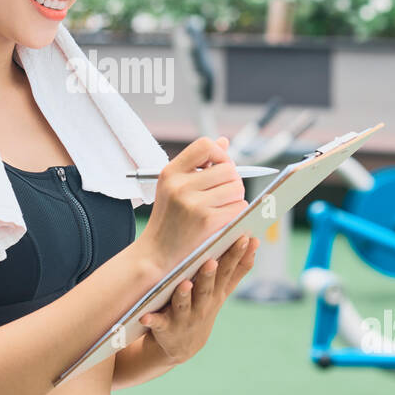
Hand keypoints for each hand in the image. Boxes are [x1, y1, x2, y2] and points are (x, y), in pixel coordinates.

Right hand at [138, 136, 247, 271]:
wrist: (156, 253)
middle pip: (228, 169)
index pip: (205, 145)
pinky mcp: (206, 222)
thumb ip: (198, 164)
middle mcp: (180, 185)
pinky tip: (224, 218)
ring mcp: (193, 203)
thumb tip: (224, 141)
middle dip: (233, 180)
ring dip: (237, 198)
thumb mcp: (174, 186)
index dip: (220, 154)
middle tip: (225, 192)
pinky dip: (237, 213)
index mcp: (171, 172)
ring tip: (223, 206)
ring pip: (237, 188)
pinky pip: (238, 208)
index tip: (219, 168)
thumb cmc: (168, 218)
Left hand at [138, 235, 259, 364]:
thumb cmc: (202, 308)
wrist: (182, 346)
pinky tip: (145, 316)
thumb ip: (238, 269)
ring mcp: (184, 318)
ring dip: (183, 295)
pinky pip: (158, 323)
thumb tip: (256, 242)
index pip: (227, 272)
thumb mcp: (222, 291)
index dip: (236, 256)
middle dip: (208, 276)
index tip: (245, 238)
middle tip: (211, 261)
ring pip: (183, 305)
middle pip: (206, 289)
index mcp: (215, 293)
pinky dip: (152, 320)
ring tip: (184, 285)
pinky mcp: (165, 328)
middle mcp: (202, 305)